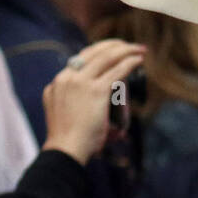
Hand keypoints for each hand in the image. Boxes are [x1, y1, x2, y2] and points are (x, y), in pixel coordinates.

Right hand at [42, 39, 145, 163]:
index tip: (114, 51)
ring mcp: (81, 82)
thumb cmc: (69, 141)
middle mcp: (67, 78)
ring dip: (126, 50)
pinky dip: (130, 62)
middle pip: (94, 52)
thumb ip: (72, 101)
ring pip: (107, 57)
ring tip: (140, 50)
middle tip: (129, 46)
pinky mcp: (96, 90)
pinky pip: (118, 70)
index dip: (100, 51)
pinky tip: (139, 59)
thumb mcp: (62, 114)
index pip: (81, 59)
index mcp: (57, 83)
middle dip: (114, 46)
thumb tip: (92, 101)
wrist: (66, 151)